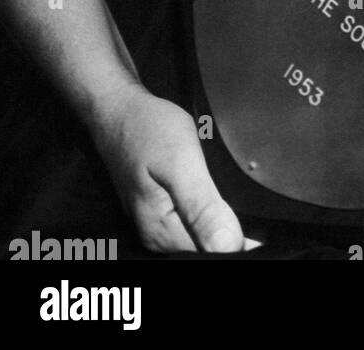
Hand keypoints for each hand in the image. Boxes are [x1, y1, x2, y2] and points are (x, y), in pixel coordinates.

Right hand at [92, 85, 253, 253]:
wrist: (120, 110)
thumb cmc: (146, 129)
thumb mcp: (181, 162)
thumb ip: (203, 207)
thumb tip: (228, 245)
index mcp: (160, 231)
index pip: (210, 253)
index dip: (236, 239)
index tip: (244, 215)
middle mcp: (156, 237)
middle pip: (206, 247)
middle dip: (225, 227)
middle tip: (221, 186)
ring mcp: (156, 227)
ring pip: (201, 237)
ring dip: (216, 217)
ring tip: (213, 183)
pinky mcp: (160, 214)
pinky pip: (192, 224)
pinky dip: (206, 210)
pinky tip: (207, 190)